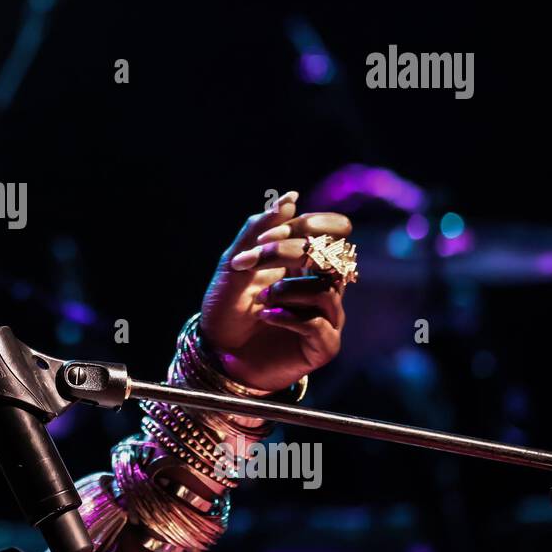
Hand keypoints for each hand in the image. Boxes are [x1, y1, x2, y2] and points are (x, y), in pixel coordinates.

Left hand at [198, 191, 350, 392]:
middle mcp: (322, 284)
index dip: (310, 225)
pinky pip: (318, 323)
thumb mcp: (233, 264)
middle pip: (333, 255)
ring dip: (287, 288)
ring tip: (261, 298)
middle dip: (291, 252)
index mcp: (306, 260)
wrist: (216, 354)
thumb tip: (290, 198)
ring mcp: (326, 315)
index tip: (271, 234)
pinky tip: (266, 315)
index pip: (334, 230)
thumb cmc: (227, 307)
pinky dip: (289, 316)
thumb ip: (258, 230)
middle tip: (254, 260)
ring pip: (326, 289)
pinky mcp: (323, 344)